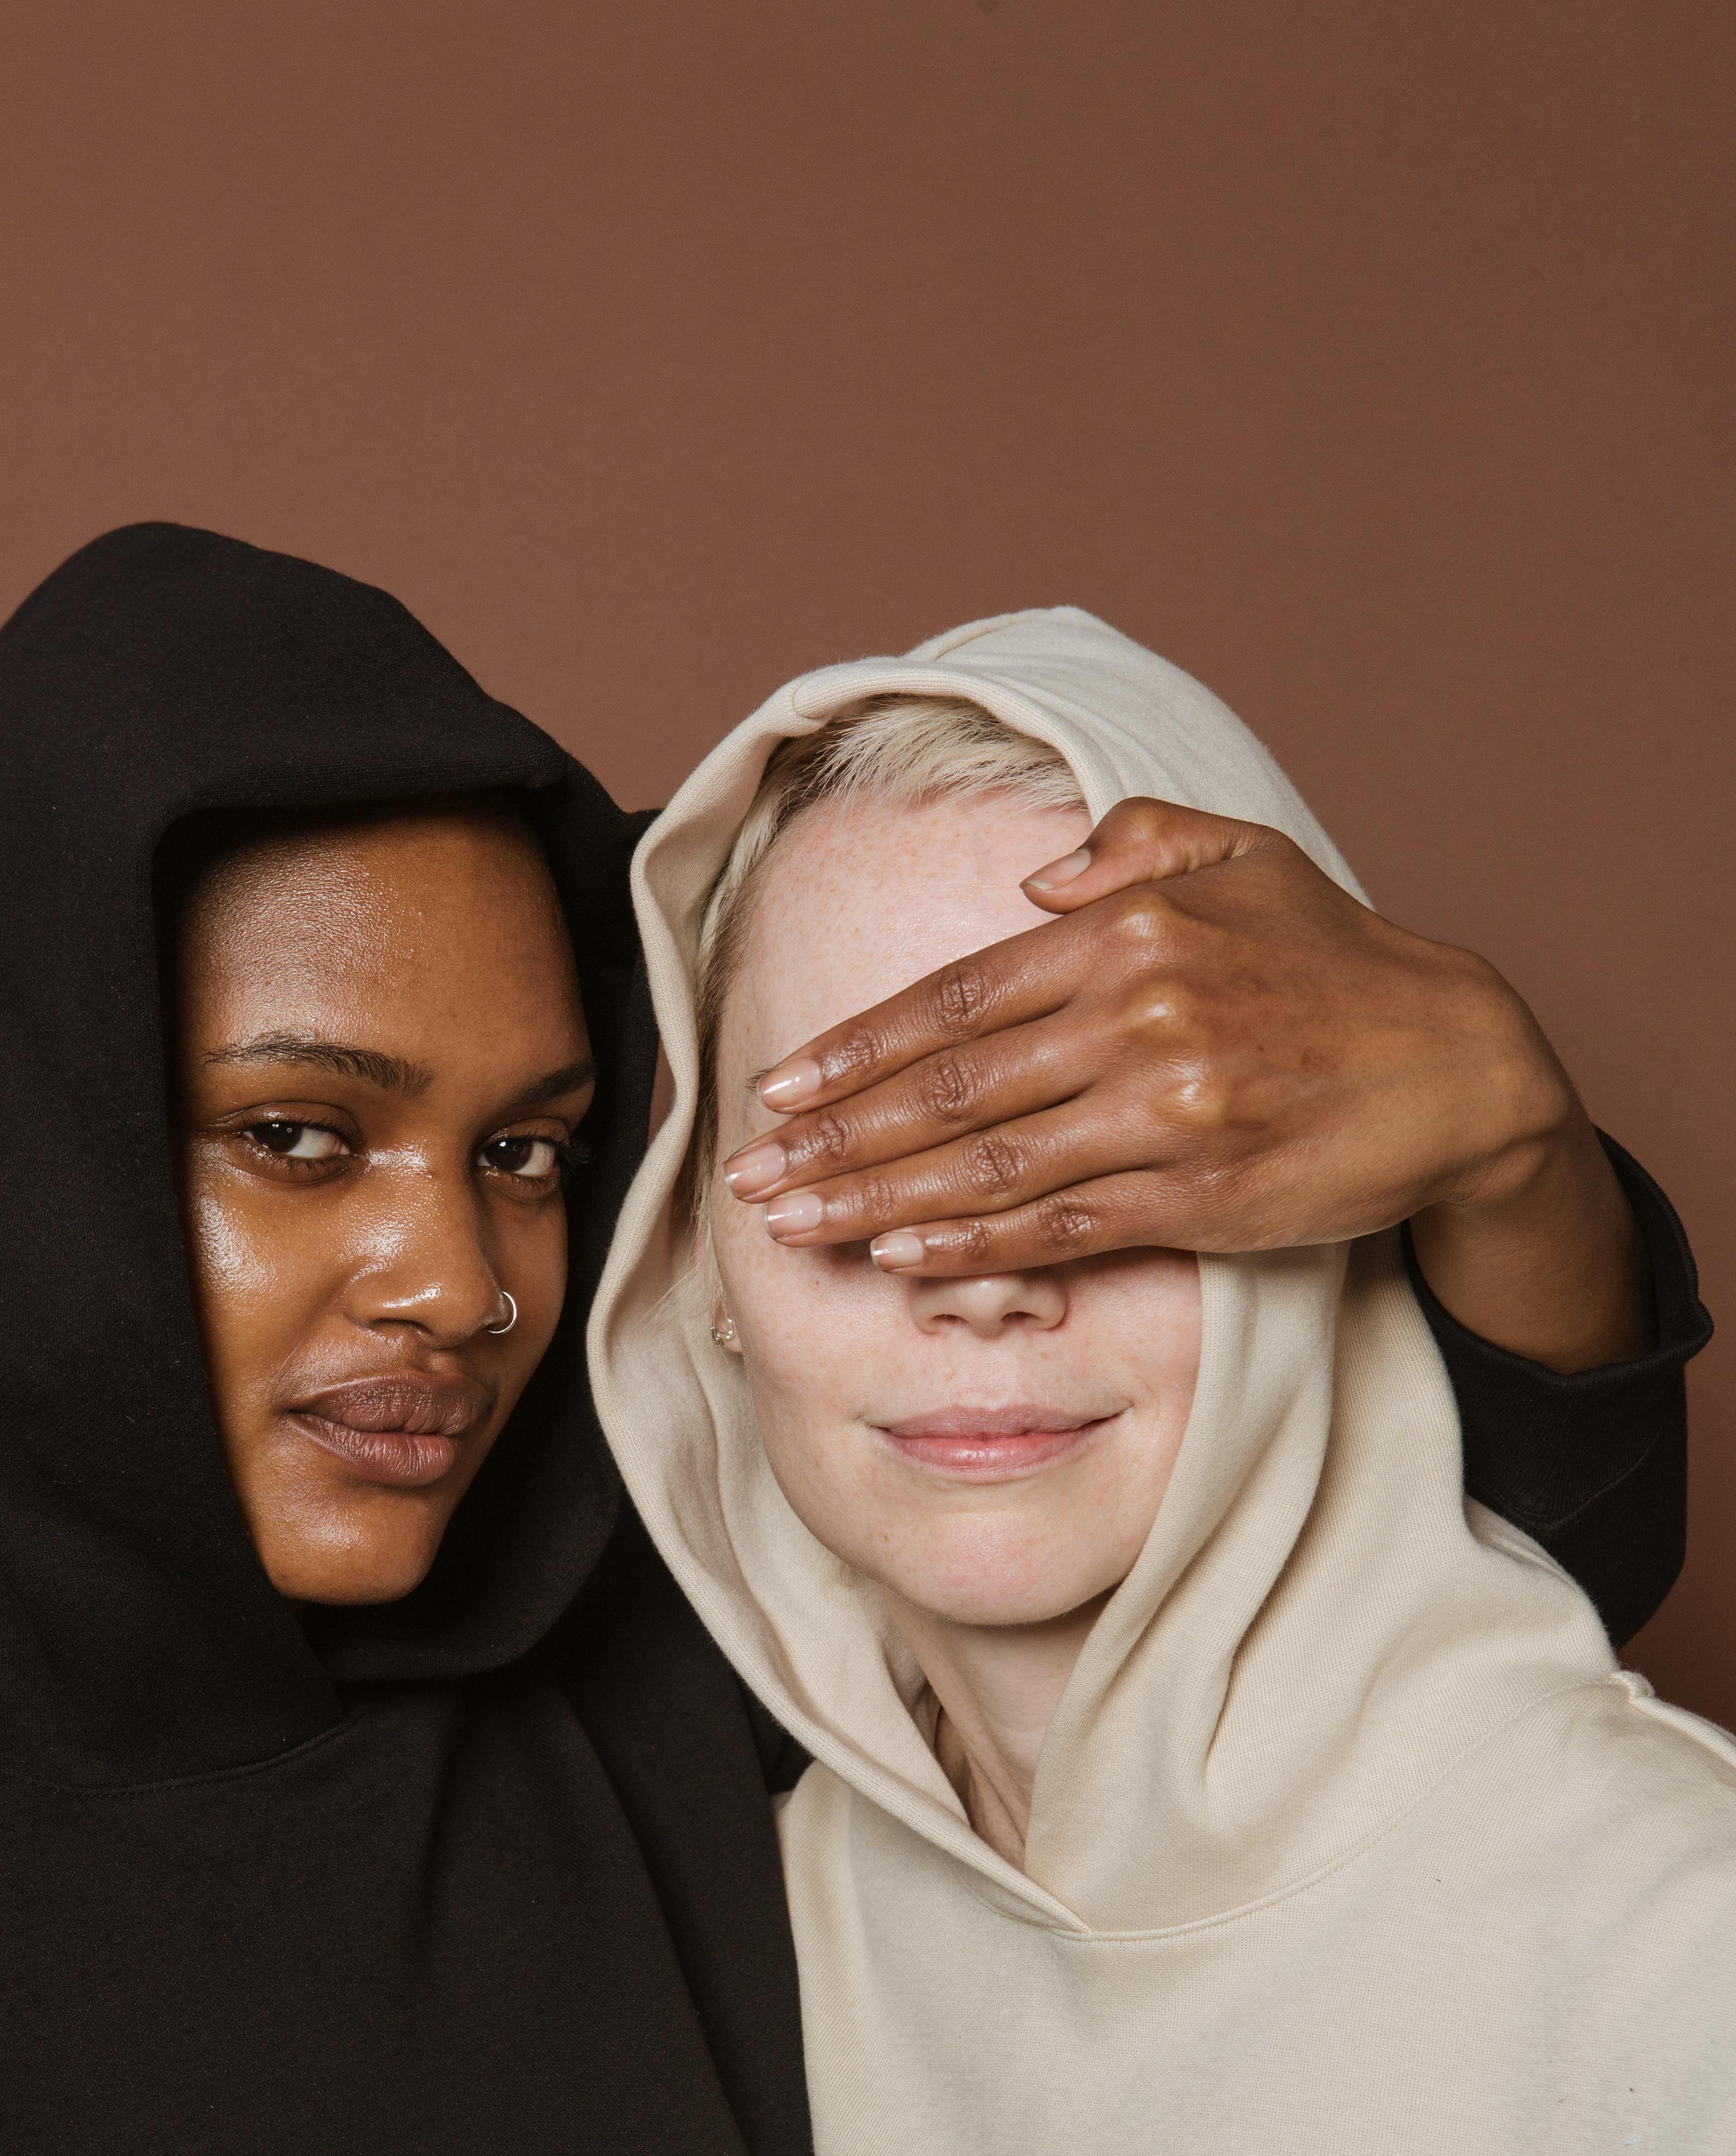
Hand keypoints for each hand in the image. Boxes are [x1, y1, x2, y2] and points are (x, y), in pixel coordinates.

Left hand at [719, 799, 1649, 1371]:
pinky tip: (901, 1254)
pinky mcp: (1199, 1193)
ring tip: (795, 1223)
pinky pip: (1060, 1224)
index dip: (855, 1049)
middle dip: (834, 1135)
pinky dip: (974, 1242)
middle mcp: (1136, 1017)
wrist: (1460, 1064)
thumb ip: (1133, 847)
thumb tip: (1033, 879)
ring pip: (988, 1165)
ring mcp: (1167, 1111)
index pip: (955, 998)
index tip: (777, 1086)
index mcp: (1128, 931)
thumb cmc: (1337, 964)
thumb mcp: (1244, 859)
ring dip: (877, 1198)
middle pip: (948, 1088)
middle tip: (749, 1170)